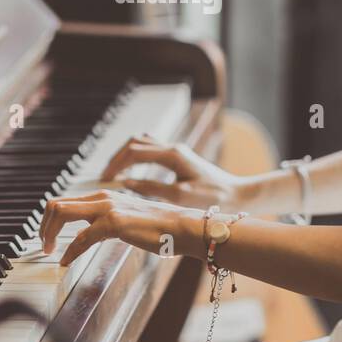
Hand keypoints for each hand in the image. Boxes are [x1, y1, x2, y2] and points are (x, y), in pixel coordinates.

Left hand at [38, 189, 205, 265]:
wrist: (182, 227)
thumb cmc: (160, 228)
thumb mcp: (128, 219)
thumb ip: (109, 221)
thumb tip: (92, 232)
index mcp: (104, 196)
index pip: (65, 201)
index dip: (50, 220)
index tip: (48, 236)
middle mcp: (102, 197)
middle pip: (56, 204)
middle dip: (43, 226)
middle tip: (43, 245)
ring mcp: (107, 208)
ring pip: (61, 213)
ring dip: (49, 234)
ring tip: (48, 251)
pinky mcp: (114, 223)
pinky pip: (81, 238)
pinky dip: (69, 251)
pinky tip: (66, 261)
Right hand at [98, 133, 251, 209]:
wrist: (237, 195)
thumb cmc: (212, 198)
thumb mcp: (179, 197)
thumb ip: (151, 188)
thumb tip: (125, 183)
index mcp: (172, 155)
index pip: (134, 152)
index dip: (116, 165)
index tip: (104, 180)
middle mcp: (173, 148)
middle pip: (135, 143)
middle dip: (116, 158)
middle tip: (104, 177)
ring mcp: (176, 151)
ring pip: (142, 143)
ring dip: (125, 155)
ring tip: (113, 174)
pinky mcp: (178, 158)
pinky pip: (150, 149)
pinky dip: (136, 157)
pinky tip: (131, 171)